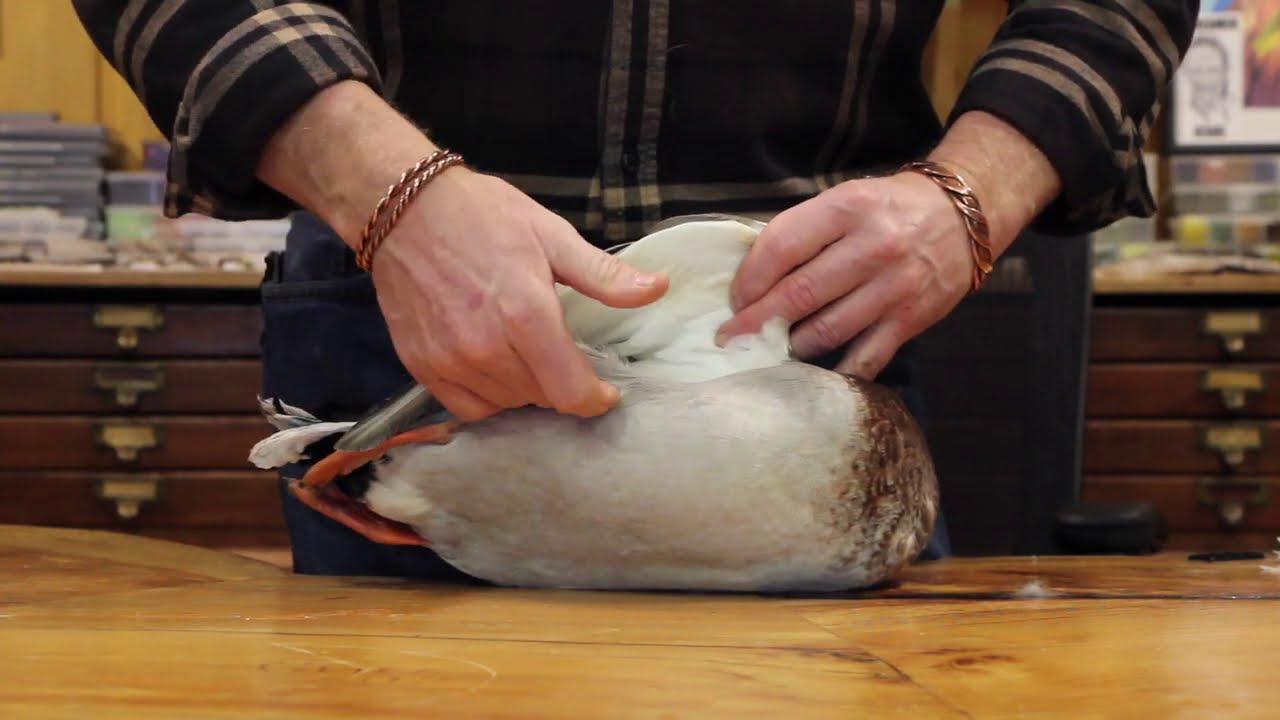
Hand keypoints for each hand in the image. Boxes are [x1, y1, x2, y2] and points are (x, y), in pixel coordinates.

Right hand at [257, 80, 668, 421]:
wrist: (403, 209)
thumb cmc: (482, 216)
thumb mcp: (551, 235)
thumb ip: (604, 275)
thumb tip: (658, 289)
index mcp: (526, 315)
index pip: (571, 392)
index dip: (595, 398)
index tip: (604, 390)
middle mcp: (487, 348)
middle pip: (542, 400)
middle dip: (561, 383)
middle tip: (561, 354)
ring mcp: (450, 361)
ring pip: (507, 405)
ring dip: (525, 389)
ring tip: (527, 354)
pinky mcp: (422, 367)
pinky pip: (468, 408)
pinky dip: (489, 397)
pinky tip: (495, 367)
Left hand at [716, 110, 1062, 379]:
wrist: (964, 217)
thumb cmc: (889, 209)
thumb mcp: (845, 199)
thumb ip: (802, 231)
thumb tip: (749, 276)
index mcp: (847, 208)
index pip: (781, 247)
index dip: (749, 279)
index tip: (734, 299)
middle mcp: (872, 247)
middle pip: (798, 294)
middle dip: (756, 322)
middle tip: (731, 338)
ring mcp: (894, 287)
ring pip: (826, 331)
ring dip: (792, 345)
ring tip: (773, 348)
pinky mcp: (911, 319)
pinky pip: (866, 358)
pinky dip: (837, 373)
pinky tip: (814, 376)